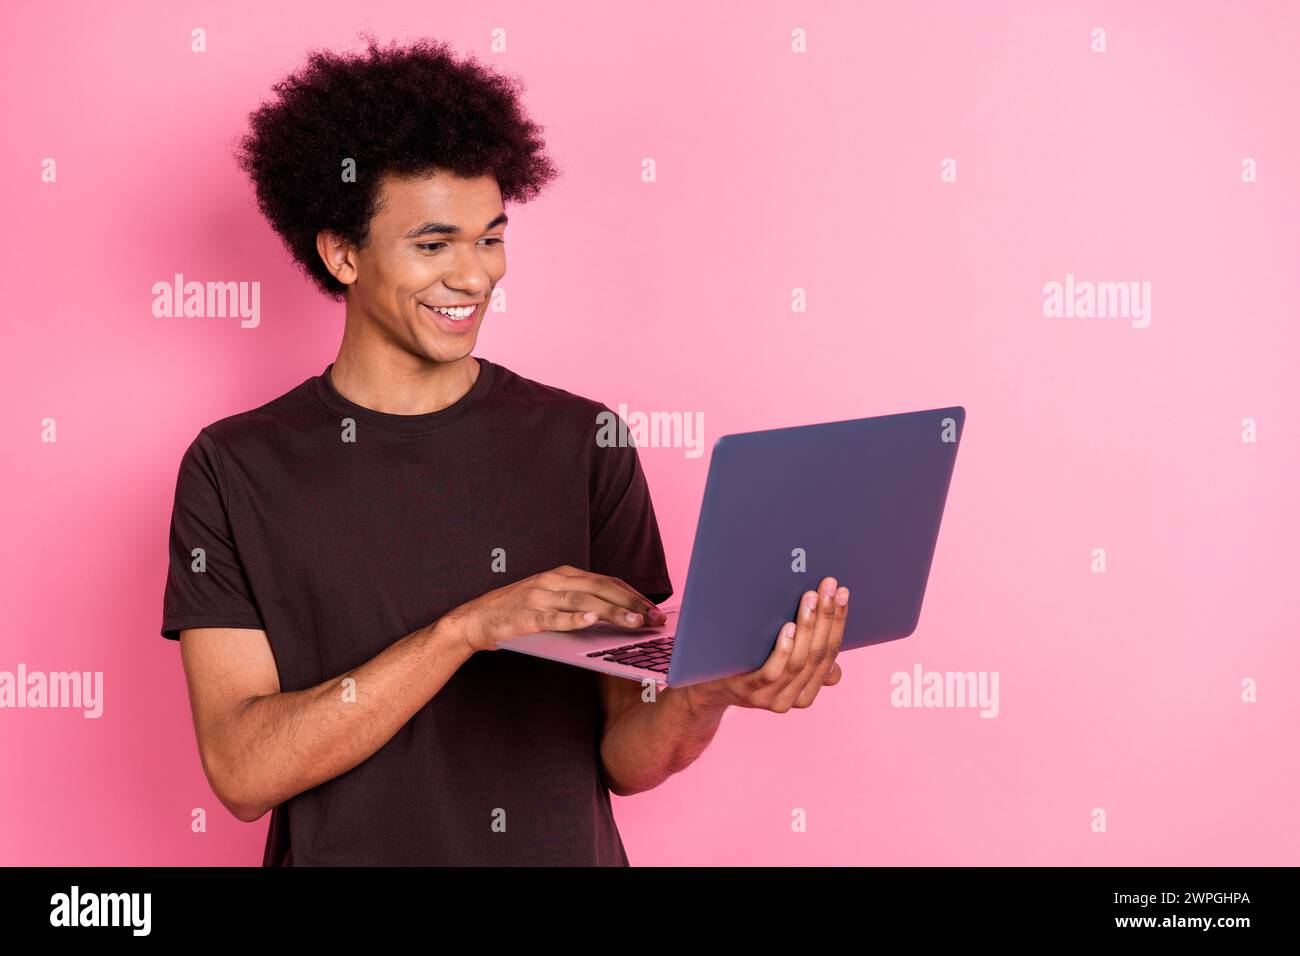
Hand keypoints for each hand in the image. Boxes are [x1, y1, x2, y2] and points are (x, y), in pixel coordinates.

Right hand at [437, 565, 667, 652]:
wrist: (477, 618)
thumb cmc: (520, 611)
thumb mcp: (552, 598)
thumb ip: (580, 601)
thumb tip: (617, 614)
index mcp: (564, 574)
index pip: (608, 581)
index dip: (633, 594)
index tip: (654, 610)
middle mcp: (555, 580)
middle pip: (601, 588)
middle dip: (632, 603)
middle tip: (655, 619)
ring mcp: (541, 596)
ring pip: (584, 601)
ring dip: (612, 611)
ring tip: (635, 622)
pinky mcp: (528, 615)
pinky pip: (555, 617)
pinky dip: (574, 618)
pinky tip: (592, 620)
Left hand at [683, 576, 847, 714]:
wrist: (702, 687)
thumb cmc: (744, 663)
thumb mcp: (778, 659)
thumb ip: (806, 652)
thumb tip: (832, 631)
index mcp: (806, 692)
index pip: (830, 653)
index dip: (838, 622)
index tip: (842, 593)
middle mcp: (792, 699)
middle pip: (819, 655)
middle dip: (828, 617)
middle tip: (830, 587)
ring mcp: (770, 697)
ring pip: (800, 661)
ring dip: (809, 626)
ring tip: (811, 598)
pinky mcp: (748, 691)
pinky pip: (773, 671)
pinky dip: (785, 648)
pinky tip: (788, 626)